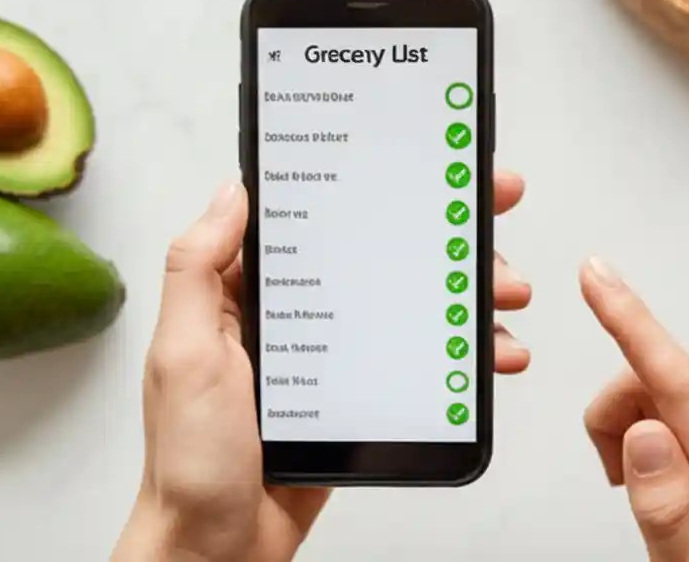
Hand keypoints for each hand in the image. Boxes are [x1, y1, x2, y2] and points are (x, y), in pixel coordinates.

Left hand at [113, 171, 532, 561]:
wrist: (218, 549)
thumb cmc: (190, 461)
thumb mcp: (184, 354)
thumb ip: (198, 268)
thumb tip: (233, 191)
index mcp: (245, 292)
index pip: (315, 217)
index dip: (370, 185)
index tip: (423, 164)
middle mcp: (291, 314)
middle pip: (376, 254)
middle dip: (440, 236)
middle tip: (490, 218)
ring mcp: (328, 356)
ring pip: (406, 304)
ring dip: (461, 293)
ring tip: (505, 295)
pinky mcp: (355, 396)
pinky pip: (414, 359)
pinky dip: (458, 354)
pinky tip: (491, 354)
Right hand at [579, 259, 688, 560]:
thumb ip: (664, 508)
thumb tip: (642, 432)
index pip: (678, 383)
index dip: (630, 321)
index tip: (598, 278)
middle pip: (666, 393)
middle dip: (621, 423)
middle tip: (614, 484)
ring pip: (680, 408)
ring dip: (647, 440)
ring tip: (656, 502)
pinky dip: (676, 449)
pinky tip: (685, 495)